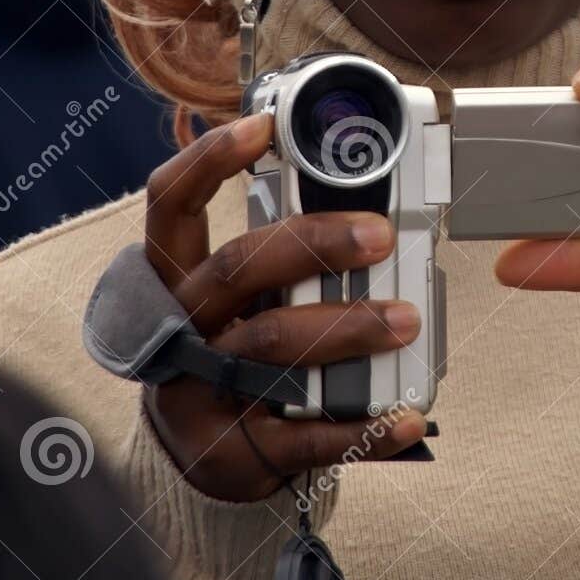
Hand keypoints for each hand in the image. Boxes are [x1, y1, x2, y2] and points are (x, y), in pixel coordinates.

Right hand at [142, 112, 426, 499]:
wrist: (202, 452)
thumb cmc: (236, 347)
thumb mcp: (243, 297)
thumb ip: (283, 256)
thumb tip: (371, 207)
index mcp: (176, 275)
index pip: (172, 202)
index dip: (209, 159)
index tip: (264, 126)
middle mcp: (179, 327)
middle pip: (236, 268)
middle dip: (313, 244)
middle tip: (381, 234)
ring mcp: (198, 390)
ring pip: (272, 347)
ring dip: (347, 328)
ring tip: (407, 321)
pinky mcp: (232, 452)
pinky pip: (304, 438)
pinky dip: (362, 428)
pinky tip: (407, 417)